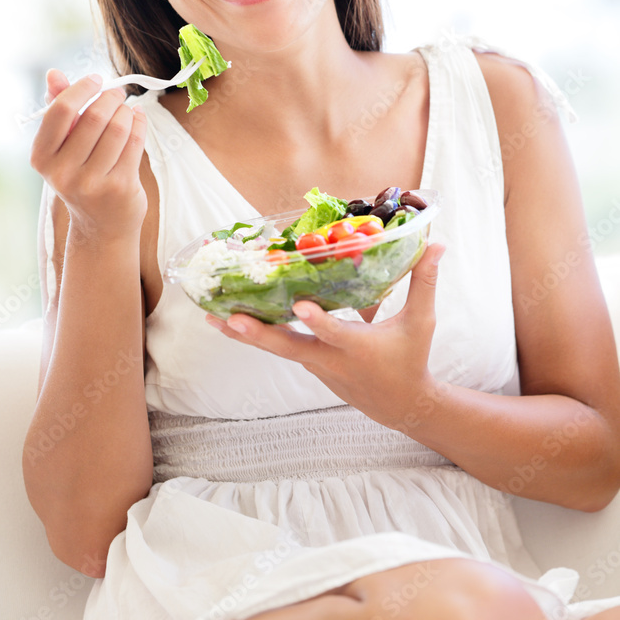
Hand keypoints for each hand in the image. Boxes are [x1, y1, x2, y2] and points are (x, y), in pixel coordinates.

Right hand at [30, 68, 147, 241]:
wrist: (101, 224)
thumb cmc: (81, 174)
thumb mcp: (62, 146)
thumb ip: (58, 108)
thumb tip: (53, 74)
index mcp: (42, 158)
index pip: (60, 111)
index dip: (81, 89)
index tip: (96, 80)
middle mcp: (63, 173)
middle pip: (94, 117)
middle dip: (111, 98)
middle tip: (117, 94)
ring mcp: (92, 183)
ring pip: (118, 127)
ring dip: (126, 111)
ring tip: (126, 111)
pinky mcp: (120, 187)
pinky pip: (135, 142)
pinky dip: (139, 124)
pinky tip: (137, 120)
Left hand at [206, 243, 445, 431]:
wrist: (400, 405)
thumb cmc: (411, 358)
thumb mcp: (422, 322)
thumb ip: (425, 282)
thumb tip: (438, 243)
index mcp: (357, 346)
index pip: (335, 333)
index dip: (318, 322)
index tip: (300, 305)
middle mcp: (329, 358)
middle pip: (288, 347)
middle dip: (258, 334)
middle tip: (229, 319)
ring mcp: (315, 364)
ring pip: (276, 348)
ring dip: (245, 334)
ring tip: (212, 320)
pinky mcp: (308, 364)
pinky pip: (279, 348)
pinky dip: (257, 335)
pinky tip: (231, 322)